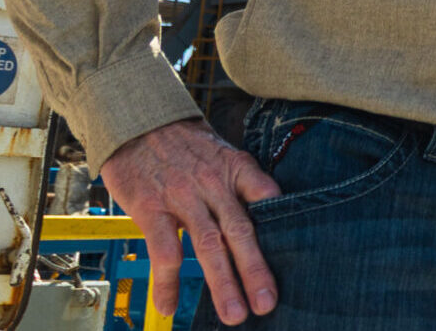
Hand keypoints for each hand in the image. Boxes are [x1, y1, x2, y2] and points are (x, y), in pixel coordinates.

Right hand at [96, 118, 280, 325]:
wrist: (137, 123)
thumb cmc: (185, 146)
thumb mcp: (223, 153)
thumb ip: (245, 182)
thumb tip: (272, 209)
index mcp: (236, 169)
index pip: (266, 197)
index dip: (284, 223)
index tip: (299, 254)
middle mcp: (213, 185)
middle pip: (241, 232)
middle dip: (256, 270)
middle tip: (268, 303)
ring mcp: (182, 197)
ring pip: (208, 245)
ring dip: (222, 283)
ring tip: (234, 314)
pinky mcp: (151, 208)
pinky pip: (163, 250)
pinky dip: (167, 281)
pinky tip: (169, 306)